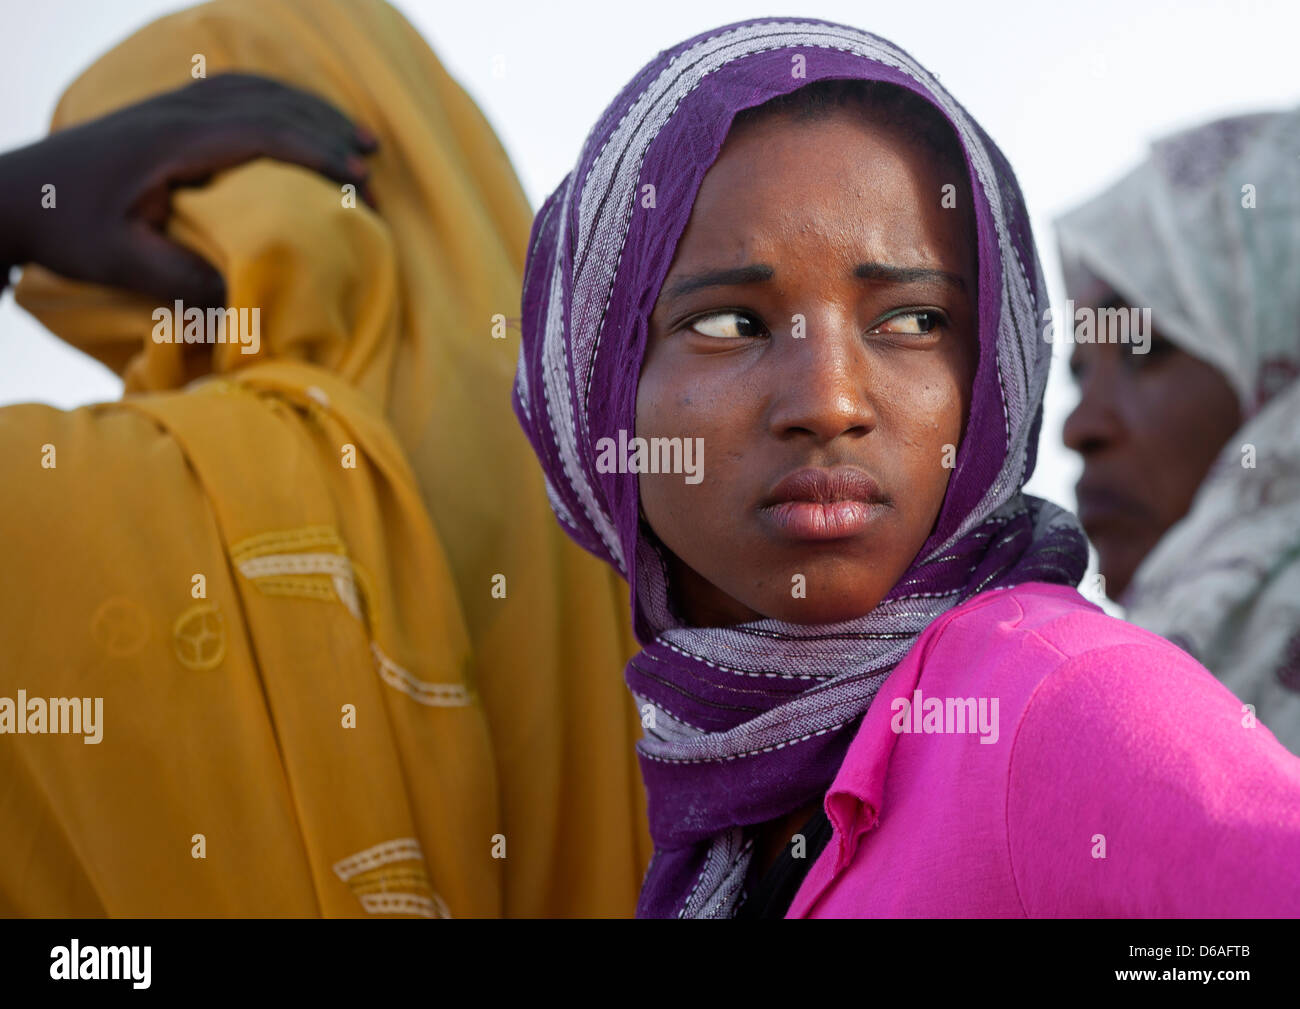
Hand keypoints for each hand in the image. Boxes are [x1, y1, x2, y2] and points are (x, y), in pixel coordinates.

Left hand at [0, 72, 378, 306]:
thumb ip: (181, 277)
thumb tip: (246, 293)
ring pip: (262, 91)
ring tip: (364, 140)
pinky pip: (242, 90)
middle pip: (272, 106)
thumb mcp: (119, 261)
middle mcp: (178, 112)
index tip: (360, 178)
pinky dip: (287, 101)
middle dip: (331, 134)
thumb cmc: (66, 229)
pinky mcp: (171, 110)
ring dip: (316, 112)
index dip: (317, 153)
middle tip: (376, 170)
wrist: (16, 192)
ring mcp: (174, 105)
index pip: (262, 134)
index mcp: (172, 142)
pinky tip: (308, 120)